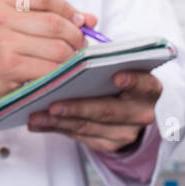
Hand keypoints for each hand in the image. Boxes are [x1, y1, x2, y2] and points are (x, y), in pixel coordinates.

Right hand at [0, 0, 95, 108]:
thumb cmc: (2, 46)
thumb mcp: (18, 22)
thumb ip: (52, 15)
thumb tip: (89, 19)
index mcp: (1, 0)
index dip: (67, 8)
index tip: (77, 21)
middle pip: (55, 23)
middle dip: (76, 36)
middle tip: (79, 45)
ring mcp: (3, 43)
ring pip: (58, 48)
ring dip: (71, 58)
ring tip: (69, 61)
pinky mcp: (10, 66)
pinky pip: (51, 68)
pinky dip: (61, 73)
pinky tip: (58, 73)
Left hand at [28, 70, 160, 152]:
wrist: (131, 108)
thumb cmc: (116, 79)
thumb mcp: (118, 66)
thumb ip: (103, 59)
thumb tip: (73, 41)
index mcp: (149, 88)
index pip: (146, 84)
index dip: (133, 81)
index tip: (117, 77)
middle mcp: (142, 113)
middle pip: (109, 111)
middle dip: (78, 108)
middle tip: (53, 105)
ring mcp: (127, 132)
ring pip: (89, 127)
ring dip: (59, 122)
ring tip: (35, 115)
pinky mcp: (111, 144)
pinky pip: (80, 137)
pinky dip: (57, 128)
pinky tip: (38, 123)